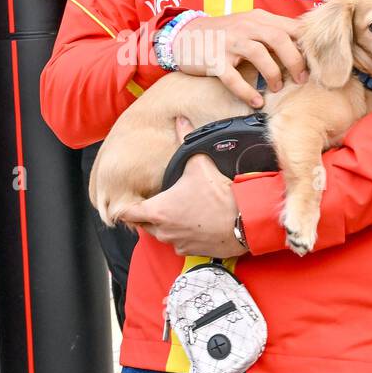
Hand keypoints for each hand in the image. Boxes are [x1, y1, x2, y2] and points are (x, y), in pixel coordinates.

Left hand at [117, 116, 247, 257]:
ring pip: (162, 235)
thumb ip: (184, 139)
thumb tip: (180, 120)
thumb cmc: (218, 194)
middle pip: (144, 225)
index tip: (131, 201)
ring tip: (178, 211)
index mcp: (157, 211)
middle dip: (148, 215)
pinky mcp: (191, 252)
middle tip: (159, 202)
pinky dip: (182, 235)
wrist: (244, 220)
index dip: (127, 206)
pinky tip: (194, 223)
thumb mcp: (199, 163)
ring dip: (166, 225)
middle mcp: (163, 231)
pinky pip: (179, 244)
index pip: (127, 214)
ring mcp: (177, 243)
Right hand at [171, 8, 309, 107]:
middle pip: (279, 38)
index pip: (290, 27)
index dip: (306, 45)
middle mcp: (245, 26)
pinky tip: (255, 102)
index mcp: (258, 18)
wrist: (183, 35)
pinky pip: (233, 78)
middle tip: (302, 78)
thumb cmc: (222, 34)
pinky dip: (246, 92)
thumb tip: (302, 47)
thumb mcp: (248, 25)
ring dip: (273, 74)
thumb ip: (271, 32)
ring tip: (277, 87)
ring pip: (259, 54)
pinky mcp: (213, 60)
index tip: (315, 63)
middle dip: (295, 60)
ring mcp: (228, 42)